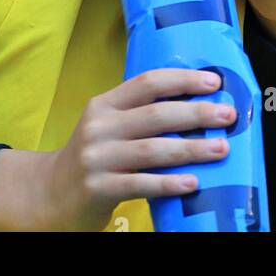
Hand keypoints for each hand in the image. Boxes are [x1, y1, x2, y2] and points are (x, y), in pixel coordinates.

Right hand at [0, 68, 236, 231]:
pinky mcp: (97, 189)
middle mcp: (98, 127)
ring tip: (221, 149)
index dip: (182, 79)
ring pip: (152, 150)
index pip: (147, 83)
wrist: (47, 196)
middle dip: (196, 113)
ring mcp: (96, 158)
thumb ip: (139, 114)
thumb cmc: (93, 158)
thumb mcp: (107, 126)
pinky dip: (169, 182)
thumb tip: (196, 105)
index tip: (214, 81)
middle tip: (227, 115)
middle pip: (155, 115)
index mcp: (104, 104)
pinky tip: (192, 181)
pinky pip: (140, 184)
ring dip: (191, 148)